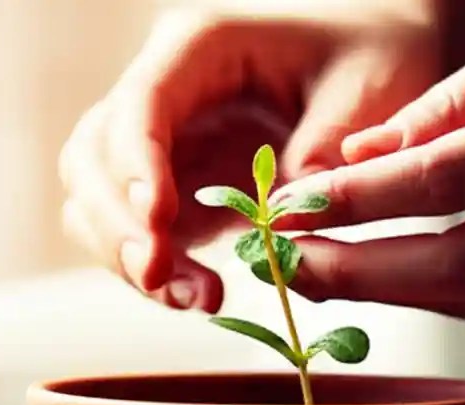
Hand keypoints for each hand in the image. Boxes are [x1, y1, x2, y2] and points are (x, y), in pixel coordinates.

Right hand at [57, 3, 438, 311]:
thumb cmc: (371, 56)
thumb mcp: (370, 85)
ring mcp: (157, 147)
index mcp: (200, 47)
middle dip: (115, 221)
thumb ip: (329, 146)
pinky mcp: (166, 193)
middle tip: (158, 273)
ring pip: (94, 203)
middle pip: (92, 157)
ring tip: (195, 297)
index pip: (141, 103)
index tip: (158, 219)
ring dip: (127, 257)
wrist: (372, 65)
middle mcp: (162, 95)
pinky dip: (154, 273)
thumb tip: (283, 219)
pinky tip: (199, 296)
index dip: (136, 162)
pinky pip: (132, 237)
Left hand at [279, 0, 464, 319]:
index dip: (362, 202)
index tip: (291, 208)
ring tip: (313, 274)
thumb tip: (360, 157)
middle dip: (361, 273)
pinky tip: (378, 276)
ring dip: (388, 294)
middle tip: (284, 264)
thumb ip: (453, 100)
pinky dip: (432, 291)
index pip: (454, 179)